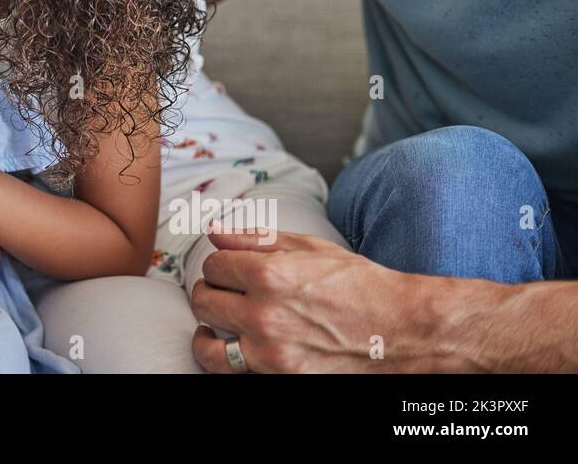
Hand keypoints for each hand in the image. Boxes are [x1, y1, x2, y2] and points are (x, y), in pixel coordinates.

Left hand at [190, 228, 426, 372]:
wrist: (403, 330)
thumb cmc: (361, 286)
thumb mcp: (310, 249)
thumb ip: (255, 239)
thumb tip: (215, 230)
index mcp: (270, 276)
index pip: (213, 265)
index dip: (220, 263)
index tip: (228, 267)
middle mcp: (265, 316)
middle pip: (204, 301)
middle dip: (210, 291)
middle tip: (222, 291)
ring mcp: (272, 353)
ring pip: (208, 345)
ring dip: (207, 331)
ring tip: (214, 324)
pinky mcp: (282, 378)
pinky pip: (234, 371)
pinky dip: (229, 359)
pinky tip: (235, 347)